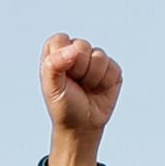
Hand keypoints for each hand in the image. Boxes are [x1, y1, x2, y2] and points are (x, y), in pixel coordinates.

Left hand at [41, 35, 122, 165]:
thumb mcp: (51, 87)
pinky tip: (98, 90)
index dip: (62, 58)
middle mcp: (76, 52)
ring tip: (86, 87)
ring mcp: (95, 60)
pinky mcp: (112, 69)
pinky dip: (104, 82)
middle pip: (82, 45)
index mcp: (57, 52)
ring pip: (99, 56)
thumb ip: (54, 64)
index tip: (61, 76)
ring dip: (92, 77)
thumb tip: (75, 49)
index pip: (60, 40)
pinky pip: (112, 67)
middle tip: (75, 84)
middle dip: (78, 68)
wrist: (82, 125)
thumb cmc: (63, 105)